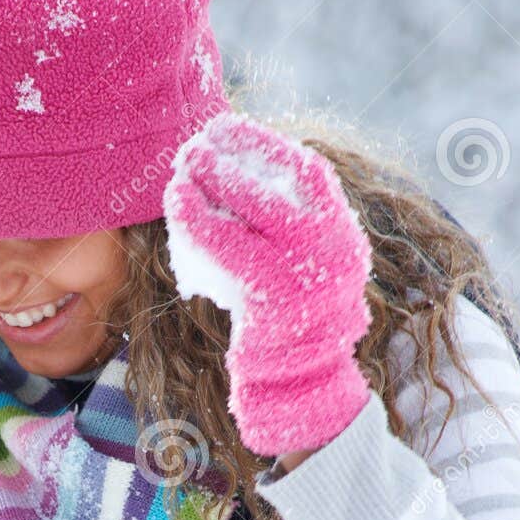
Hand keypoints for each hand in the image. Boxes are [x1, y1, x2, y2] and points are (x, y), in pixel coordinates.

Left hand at [163, 110, 373, 455]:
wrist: (303, 391)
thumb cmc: (288, 329)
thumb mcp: (299, 274)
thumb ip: (283, 236)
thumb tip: (235, 188)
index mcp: (341, 237)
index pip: (309, 174)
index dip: (266, 146)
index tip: (230, 129)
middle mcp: (332, 249)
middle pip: (276, 184)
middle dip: (233, 157)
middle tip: (196, 143)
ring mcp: (305, 274)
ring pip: (251, 208)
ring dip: (211, 181)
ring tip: (180, 168)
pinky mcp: (273, 298)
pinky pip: (228, 245)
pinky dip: (199, 218)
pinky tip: (177, 204)